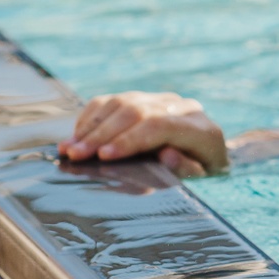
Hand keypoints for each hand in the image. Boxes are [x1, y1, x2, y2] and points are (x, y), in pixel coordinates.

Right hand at [61, 90, 226, 175]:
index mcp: (201, 129)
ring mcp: (162, 100)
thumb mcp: (203, 180)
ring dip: (91, 126)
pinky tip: (77, 135)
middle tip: (75, 155)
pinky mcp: (145, 98)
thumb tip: (167, 156)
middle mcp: (182, 107)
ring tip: (68, 148)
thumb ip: (187, 169)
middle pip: (135, 112)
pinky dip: (93, 117)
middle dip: (101, 135)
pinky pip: (114, 100)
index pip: (158, 126)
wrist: (210, 154)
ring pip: (121, 103)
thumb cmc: (203, 173)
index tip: (103, 156)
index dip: (128, 140)